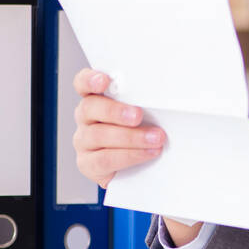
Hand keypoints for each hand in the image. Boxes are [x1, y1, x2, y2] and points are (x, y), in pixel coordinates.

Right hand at [72, 68, 165, 188]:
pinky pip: (104, 159)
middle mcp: (87, 118)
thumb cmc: (141, 132)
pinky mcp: (88, 164)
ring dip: (131, 137)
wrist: (136, 168)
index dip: (89, 80)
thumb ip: (145, 104)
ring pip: (99, 135)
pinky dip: (130, 155)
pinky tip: (147, 153)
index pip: (83, 84)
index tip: (104, 80)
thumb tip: (165, 101)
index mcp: (97, 100)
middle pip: (90, 108)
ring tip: (155, 138)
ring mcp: (84, 141)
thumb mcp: (144, 114)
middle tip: (138, 115)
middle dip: (115, 111)